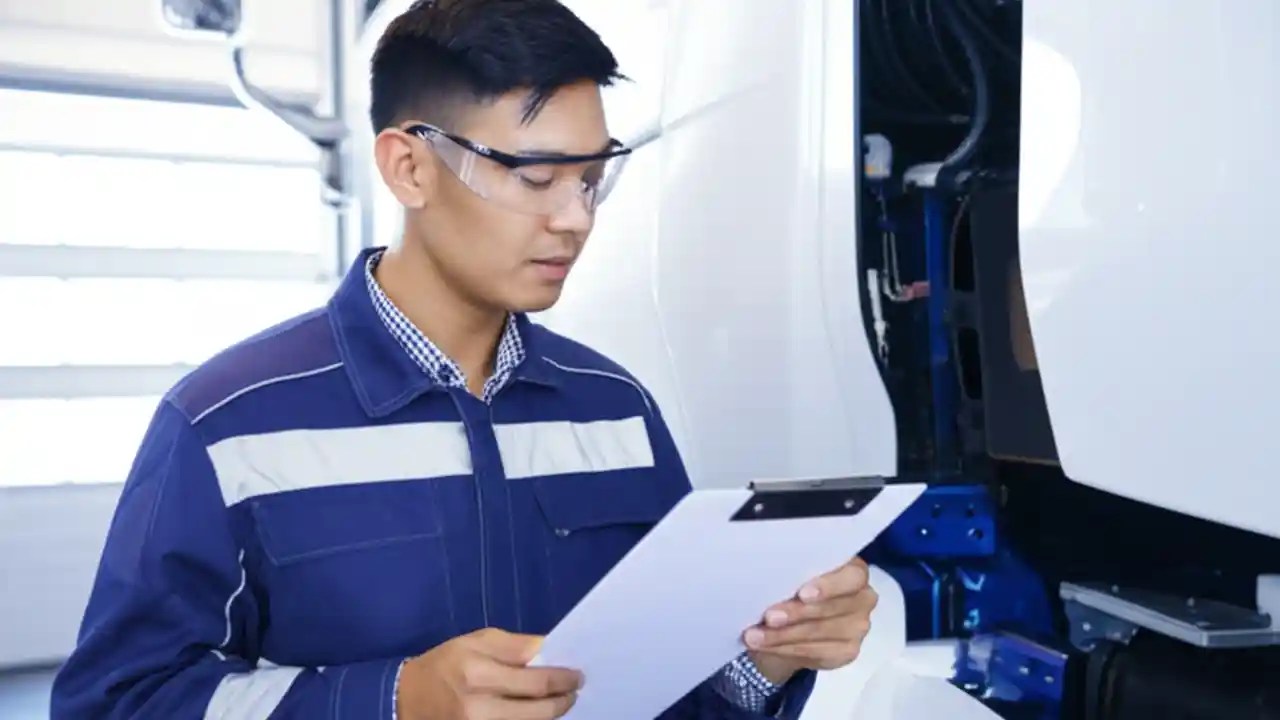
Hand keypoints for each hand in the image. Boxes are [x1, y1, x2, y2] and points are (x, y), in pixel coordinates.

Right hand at [396, 627, 583, 719]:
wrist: (406, 699)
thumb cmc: (445, 664)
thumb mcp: (474, 641)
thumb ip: (514, 645)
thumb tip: (550, 648)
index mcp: (478, 672)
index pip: (535, 680)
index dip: (563, 678)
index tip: (577, 674)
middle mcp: (479, 707)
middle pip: (538, 710)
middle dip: (563, 700)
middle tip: (575, 690)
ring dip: (551, 714)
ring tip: (561, 701)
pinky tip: (539, 713)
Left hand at [742, 557, 877, 683]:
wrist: (795, 622)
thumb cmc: (795, 587)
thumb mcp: (793, 574)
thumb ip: (792, 573)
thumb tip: (766, 571)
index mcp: (854, 570)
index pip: (852, 576)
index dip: (828, 586)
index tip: (802, 594)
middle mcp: (863, 598)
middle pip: (832, 607)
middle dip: (797, 613)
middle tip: (769, 617)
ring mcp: (858, 627)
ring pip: (819, 632)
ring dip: (783, 635)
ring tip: (755, 636)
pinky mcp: (848, 651)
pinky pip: (814, 652)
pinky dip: (784, 649)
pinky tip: (765, 646)